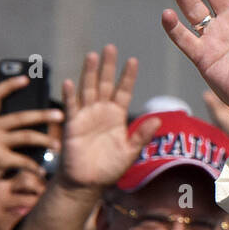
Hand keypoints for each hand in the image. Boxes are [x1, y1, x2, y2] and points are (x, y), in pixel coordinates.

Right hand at [0, 76, 62, 184]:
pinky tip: (42, 171)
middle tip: (61, 115)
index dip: (10, 85)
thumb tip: (27, 114)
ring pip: (27, 137)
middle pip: (20, 117)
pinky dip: (34, 167)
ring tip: (58, 145)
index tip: (26, 79)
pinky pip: (23, 161)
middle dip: (43, 115)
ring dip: (45, 141)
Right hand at [55, 47, 158, 191]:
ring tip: (93, 56)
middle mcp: (101, 111)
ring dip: (90, 73)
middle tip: (111, 47)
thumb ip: (142, 136)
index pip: (123, 91)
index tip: (133, 60)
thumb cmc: (109, 167)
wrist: (88, 182)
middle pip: (105, 84)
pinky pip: (71, 107)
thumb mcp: (131, 151)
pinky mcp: (72, 125)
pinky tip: (70, 81)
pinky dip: (70, 95)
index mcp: (117, 115)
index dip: (127, 76)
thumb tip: (159, 119)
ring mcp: (86, 116)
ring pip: (88, 90)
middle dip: (108, 66)